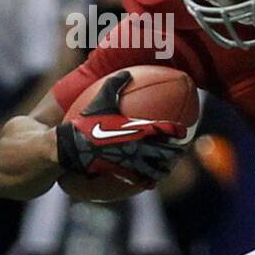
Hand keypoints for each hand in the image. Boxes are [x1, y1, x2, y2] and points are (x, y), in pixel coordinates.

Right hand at [56, 72, 187, 186]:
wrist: (70, 146)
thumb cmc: (85, 122)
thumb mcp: (100, 100)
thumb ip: (115, 84)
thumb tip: (126, 72)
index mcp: (138, 128)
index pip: (165, 129)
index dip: (177, 131)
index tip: (183, 131)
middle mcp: (139, 146)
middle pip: (166, 152)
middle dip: (176, 153)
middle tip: (180, 152)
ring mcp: (132, 162)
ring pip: (156, 169)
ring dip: (164, 169)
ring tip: (167, 169)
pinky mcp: (122, 174)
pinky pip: (140, 180)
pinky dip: (148, 181)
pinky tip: (151, 182)